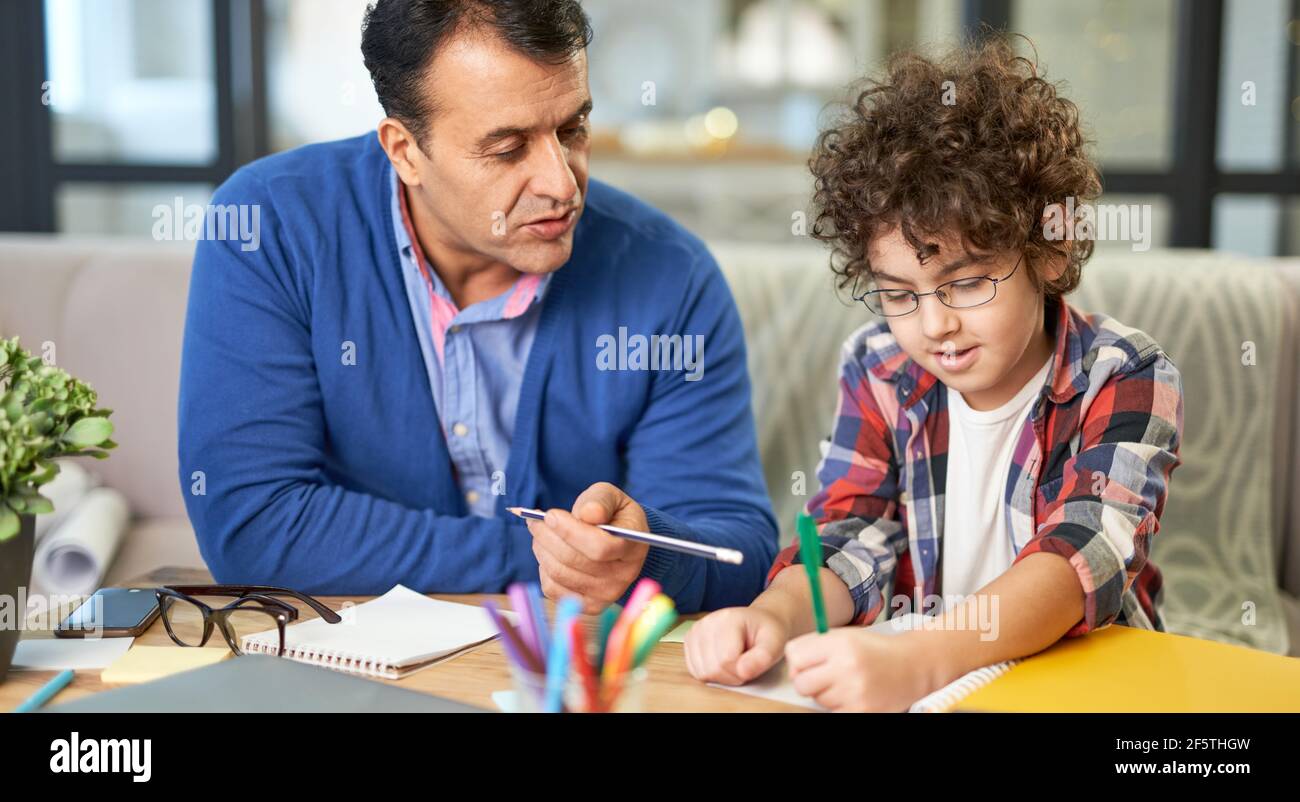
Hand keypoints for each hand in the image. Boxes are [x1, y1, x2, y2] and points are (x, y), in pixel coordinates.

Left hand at [526, 482, 650, 614]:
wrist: (621, 542)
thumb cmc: (613, 516)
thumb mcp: (612, 498)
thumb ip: (601, 501)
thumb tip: (587, 513)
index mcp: (632, 547)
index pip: (600, 547)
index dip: (570, 531)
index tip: (550, 515)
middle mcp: (623, 575)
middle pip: (574, 560)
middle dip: (547, 537)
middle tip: (535, 521)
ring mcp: (606, 594)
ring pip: (559, 573)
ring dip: (542, 550)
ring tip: (540, 533)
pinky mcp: (588, 605)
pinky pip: (552, 588)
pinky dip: (543, 568)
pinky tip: (549, 554)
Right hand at [684, 606, 788, 684]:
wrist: (756, 622)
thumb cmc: (766, 633)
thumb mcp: (775, 644)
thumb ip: (762, 658)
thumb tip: (743, 672)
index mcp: (728, 619)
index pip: (726, 661)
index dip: (742, 671)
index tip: (752, 663)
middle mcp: (707, 622)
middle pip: (712, 668)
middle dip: (731, 676)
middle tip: (744, 664)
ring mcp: (695, 631)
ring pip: (702, 672)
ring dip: (720, 676)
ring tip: (734, 663)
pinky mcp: (689, 641)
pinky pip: (695, 671)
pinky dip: (710, 674)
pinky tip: (722, 663)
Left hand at [784, 628, 944, 711]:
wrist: (913, 666)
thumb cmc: (875, 649)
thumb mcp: (846, 636)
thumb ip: (815, 645)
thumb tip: (791, 662)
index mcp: (840, 644)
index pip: (794, 655)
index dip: (799, 659)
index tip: (809, 660)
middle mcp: (847, 667)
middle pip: (801, 682)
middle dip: (807, 679)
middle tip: (822, 675)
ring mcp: (855, 692)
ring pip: (817, 699)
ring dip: (825, 693)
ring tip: (845, 682)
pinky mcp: (862, 711)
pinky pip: (832, 712)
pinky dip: (838, 705)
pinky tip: (852, 694)